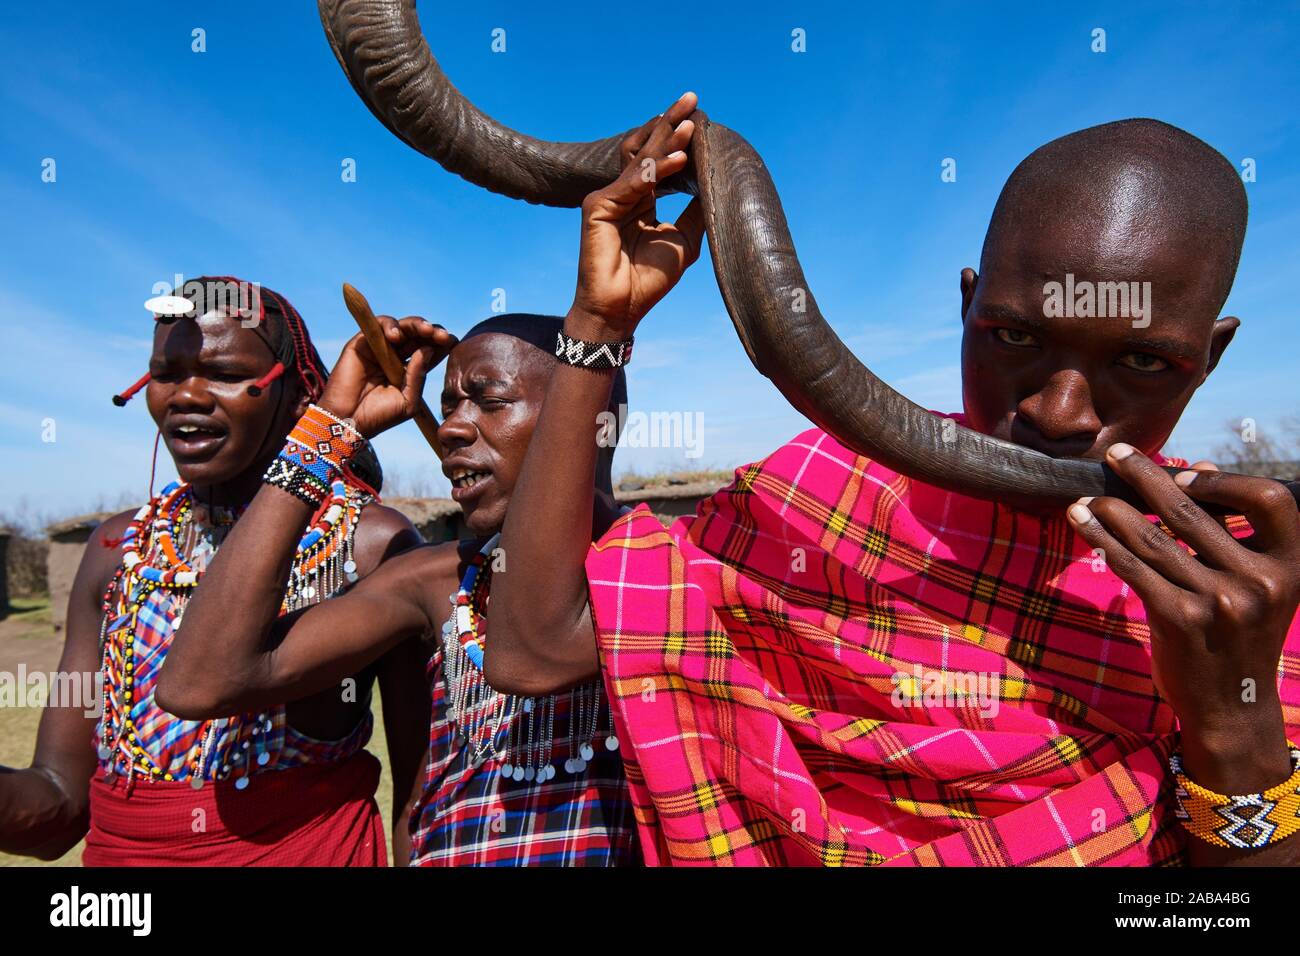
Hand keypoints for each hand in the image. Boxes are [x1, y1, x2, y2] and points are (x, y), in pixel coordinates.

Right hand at [318, 316, 456, 438]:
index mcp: (409, 369)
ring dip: (415, 324)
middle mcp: (395, 356)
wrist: (348, 422)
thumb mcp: (408, 400)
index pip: (428, 349)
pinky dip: (388, 325)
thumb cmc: (379, 416)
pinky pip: (375, 325)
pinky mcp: (360, 344)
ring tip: (424, 330)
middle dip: (431, 331)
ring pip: (400, 326)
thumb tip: (428, 349)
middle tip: (441, 335)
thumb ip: (418, 375)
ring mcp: (377, 349)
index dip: (440, 343)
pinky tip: (396, 336)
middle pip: (416, 335)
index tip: (452, 342)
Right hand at [568, 91, 705, 340]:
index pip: (660, 159)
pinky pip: (632, 183)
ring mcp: (608, 198)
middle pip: (648, 151)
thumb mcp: (685, 240)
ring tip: (689, 126)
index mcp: (643, 199)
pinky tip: (677, 160)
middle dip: (670, 125)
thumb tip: (718, 180)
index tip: (699, 116)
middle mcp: (625, 194)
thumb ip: (697, 210)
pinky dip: (655, 171)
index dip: (678, 138)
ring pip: (640, 162)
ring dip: (665, 142)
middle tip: (691, 99)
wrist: (622, 309)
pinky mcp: (597, 206)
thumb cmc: (649, 280)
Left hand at [1066, 443, 1298, 790]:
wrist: (1234, 708)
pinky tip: (1082, 522)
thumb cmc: (1240, 635)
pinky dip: (1103, 539)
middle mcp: (1261, 582)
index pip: (1269, 499)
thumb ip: (1233, 533)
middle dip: (1147, 477)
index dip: (1225, 480)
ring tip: (1085, 495)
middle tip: (1116, 454)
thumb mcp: (1257, 584)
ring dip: (1112, 510)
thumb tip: (1200, 467)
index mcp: (1291, 565)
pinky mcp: (1179, 619)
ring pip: (1153, 539)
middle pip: (1193, 512)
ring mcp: (1220, 602)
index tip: (1184, 470)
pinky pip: (1132, 567)